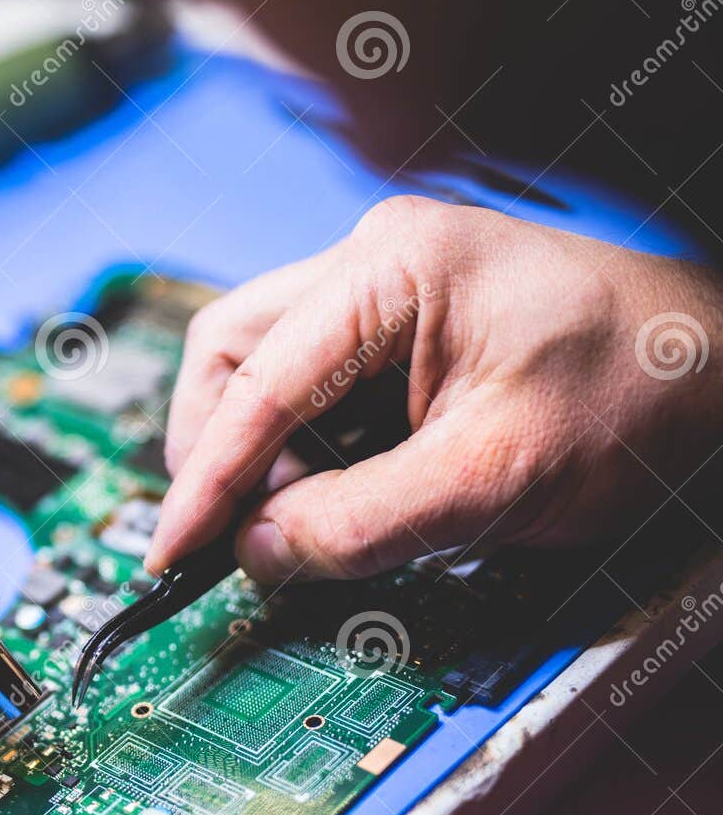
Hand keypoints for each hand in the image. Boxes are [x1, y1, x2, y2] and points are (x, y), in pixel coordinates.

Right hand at [149, 196, 722, 581]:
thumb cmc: (642, 395)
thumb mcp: (496, 479)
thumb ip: (363, 521)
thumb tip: (259, 553)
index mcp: (391, 267)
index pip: (256, 379)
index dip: (204, 478)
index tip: (172, 550)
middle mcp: (372, 262)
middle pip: (232, 353)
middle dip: (217, 450)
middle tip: (233, 539)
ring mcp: (385, 292)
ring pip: (264, 370)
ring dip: (263, 456)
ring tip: (300, 526)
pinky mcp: (401, 330)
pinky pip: (316, 389)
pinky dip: (306, 452)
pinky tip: (337, 498)